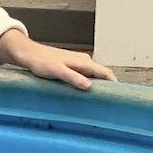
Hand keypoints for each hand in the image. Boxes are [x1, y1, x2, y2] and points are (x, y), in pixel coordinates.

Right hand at [0, 30, 116, 90]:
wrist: (29, 53)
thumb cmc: (48, 63)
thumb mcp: (67, 71)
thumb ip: (79, 79)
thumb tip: (91, 92)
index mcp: (85, 62)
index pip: (105, 73)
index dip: (115, 84)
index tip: (123, 98)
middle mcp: (81, 61)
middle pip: (103, 72)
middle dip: (113, 84)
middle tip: (123, 100)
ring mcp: (69, 63)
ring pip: (91, 71)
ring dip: (102, 81)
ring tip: (111, 94)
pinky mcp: (56, 67)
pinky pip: (70, 74)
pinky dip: (79, 80)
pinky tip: (87, 86)